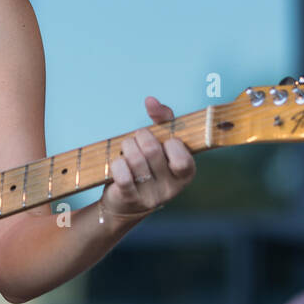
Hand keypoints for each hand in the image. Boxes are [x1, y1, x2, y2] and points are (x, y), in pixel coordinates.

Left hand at [100, 96, 195, 221]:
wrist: (127, 203)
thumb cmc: (149, 166)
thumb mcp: (163, 142)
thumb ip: (163, 118)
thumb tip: (151, 100)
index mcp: (186, 174)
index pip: (182, 156)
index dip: (168, 143)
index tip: (161, 141)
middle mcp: (172, 188)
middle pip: (152, 151)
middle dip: (140, 137)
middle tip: (137, 140)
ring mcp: (151, 196)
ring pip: (135, 160)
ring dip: (127, 147)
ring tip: (126, 149)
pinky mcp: (130, 199)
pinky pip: (122, 175)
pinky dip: (117, 163)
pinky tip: (118, 163)